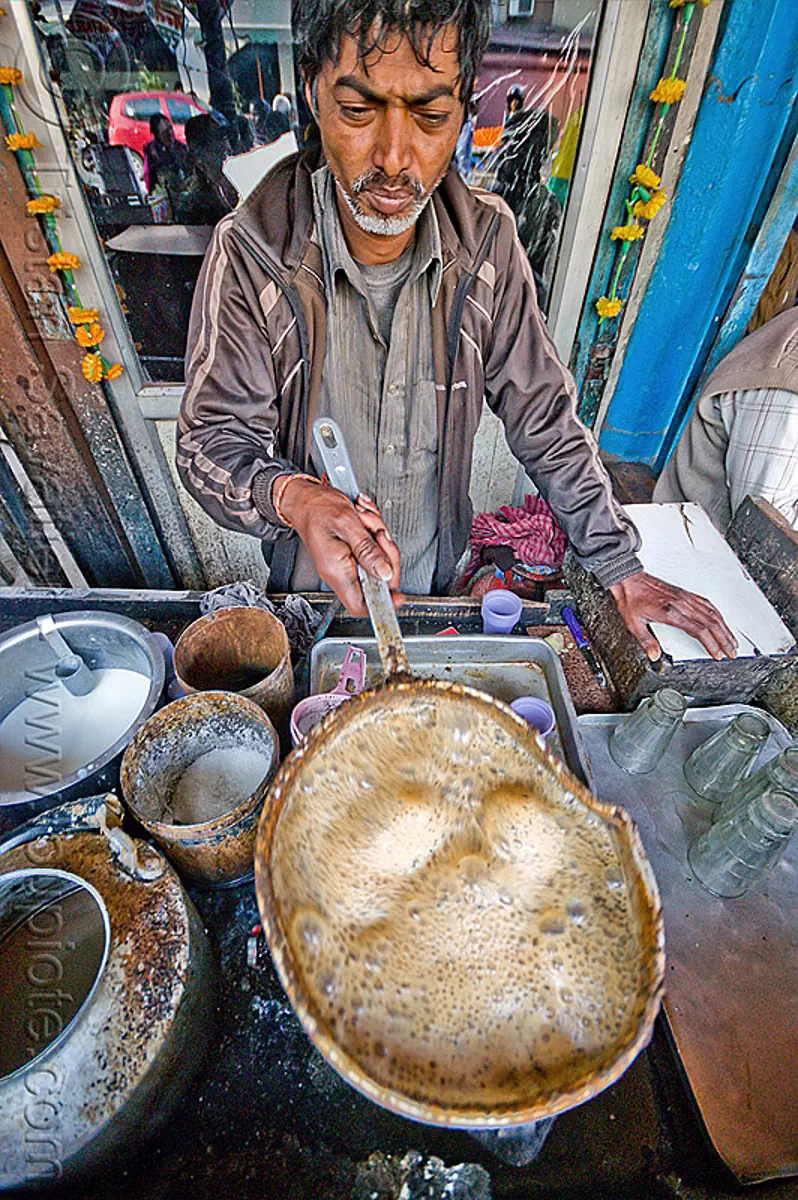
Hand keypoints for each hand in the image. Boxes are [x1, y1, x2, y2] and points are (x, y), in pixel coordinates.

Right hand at [280, 479, 402, 615]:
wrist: (306, 498)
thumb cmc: (318, 508)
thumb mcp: (347, 523)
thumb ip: (367, 550)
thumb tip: (385, 573)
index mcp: (336, 570)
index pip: (360, 605)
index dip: (383, 603)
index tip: (399, 595)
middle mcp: (340, 572)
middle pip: (377, 581)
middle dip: (387, 555)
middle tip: (381, 535)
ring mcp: (346, 564)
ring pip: (378, 563)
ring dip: (379, 538)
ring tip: (365, 521)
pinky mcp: (351, 554)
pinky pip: (373, 551)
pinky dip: (373, 533)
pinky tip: (363, 521)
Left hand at [609, 571, 737, 661]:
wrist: (629, 579)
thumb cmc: (631, 599)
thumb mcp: (633, 624)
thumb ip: (646, 641)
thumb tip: (654, 656)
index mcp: (671, 612)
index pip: (699, 630)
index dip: (712, 644)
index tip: (718, 655)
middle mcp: (682, 604)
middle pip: (711, 623)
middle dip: (724, 639)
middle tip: (732, 652)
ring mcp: (685, 598)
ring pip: (712, 613)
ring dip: (724, 628)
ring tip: (732, 641)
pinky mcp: (685, 594)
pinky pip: (707, 604)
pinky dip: (717, 614)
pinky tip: (721, 621)